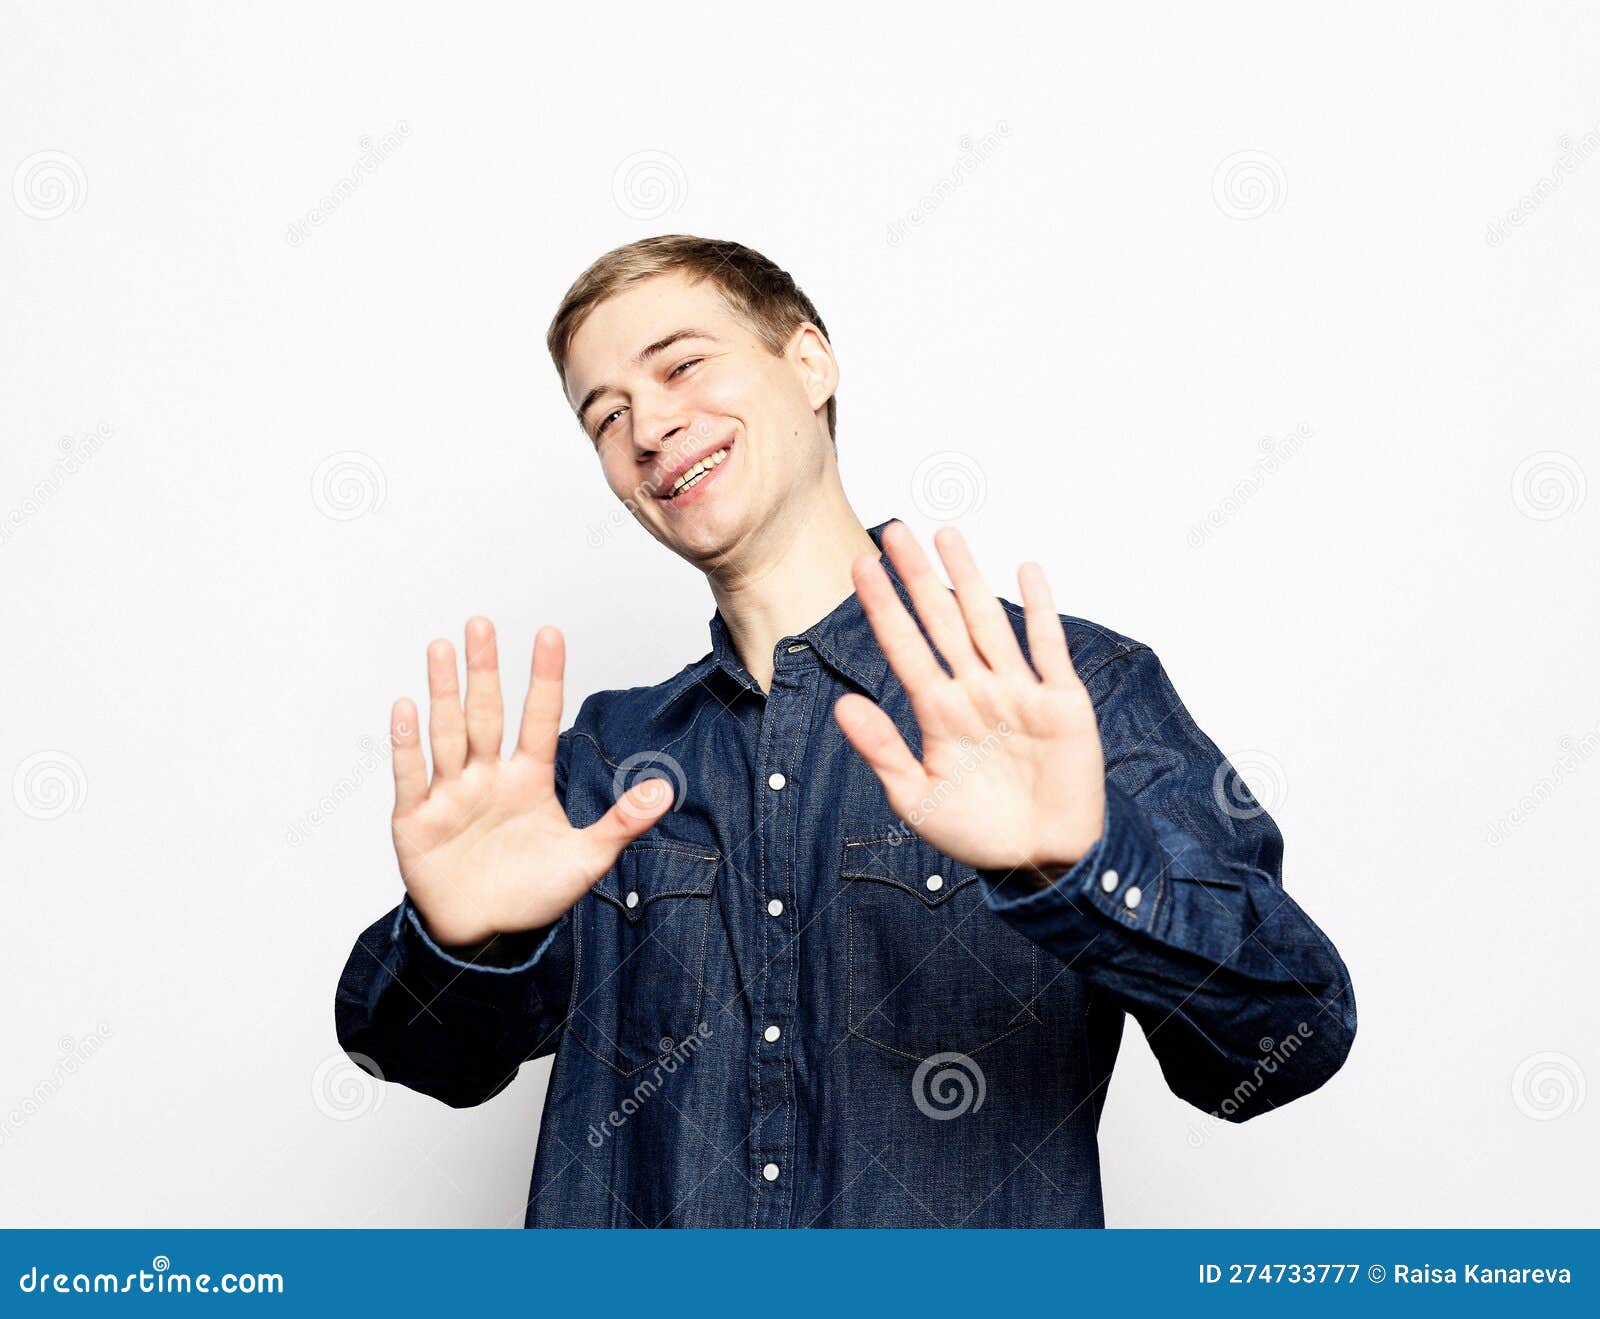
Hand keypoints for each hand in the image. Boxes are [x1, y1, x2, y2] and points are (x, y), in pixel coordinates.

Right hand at [389, 618, 671, 948]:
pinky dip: (408, 744)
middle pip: (487, 713)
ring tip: (441, 648)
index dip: (545, 677)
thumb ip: (622, 822)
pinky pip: (412, 775)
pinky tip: (406, 706)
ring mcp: (451, 794)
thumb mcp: (586, 859)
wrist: (485, 937)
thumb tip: (667, 790)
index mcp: (529, 778)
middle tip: (481, 623)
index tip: (549, 633)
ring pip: (448, 732)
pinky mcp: (417, 819)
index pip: (540, 718)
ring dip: (444, 691)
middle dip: (485, 669)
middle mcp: (488, 776)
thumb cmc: (532, 895)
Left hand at [833, 523, 1105, 882]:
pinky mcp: (1062, 702)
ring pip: (988, 621)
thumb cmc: (980, 832)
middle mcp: (975, 691)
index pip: (904, 647)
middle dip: (919, 576)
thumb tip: (842, 704)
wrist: (1044, 860)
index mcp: (938, 713)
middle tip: (895, 530)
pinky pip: (1048, 647)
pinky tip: (1026, 570)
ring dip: (969, 578)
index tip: (860, 566)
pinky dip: (1041, 609)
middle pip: (941, 621)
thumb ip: (881, 750)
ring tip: (947, 534)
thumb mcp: (917, 798)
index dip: (884, 607)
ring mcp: (1018, 692)